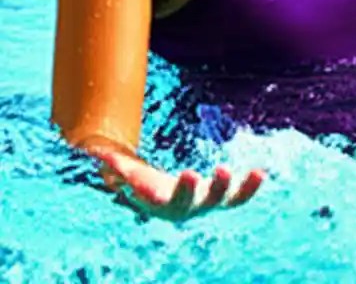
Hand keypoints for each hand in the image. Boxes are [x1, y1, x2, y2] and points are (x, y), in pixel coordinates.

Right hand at [99, 150, 264, 221]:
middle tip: (211, 171)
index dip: (175, 189)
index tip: (182, 175)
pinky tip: (260, 173)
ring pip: (224, 200)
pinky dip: (250, 187)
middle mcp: (189, 207)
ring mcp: (208, 204)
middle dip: (204, 187)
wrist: (168, 204)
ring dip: (234, 188)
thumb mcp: (132, 176)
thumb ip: (115, 165)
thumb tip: (92, 151)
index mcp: (165, 203)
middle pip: (199, 200)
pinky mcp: (224, 199)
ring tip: (246, 171)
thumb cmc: (148, 187)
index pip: (168, 198)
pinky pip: (239, 197)